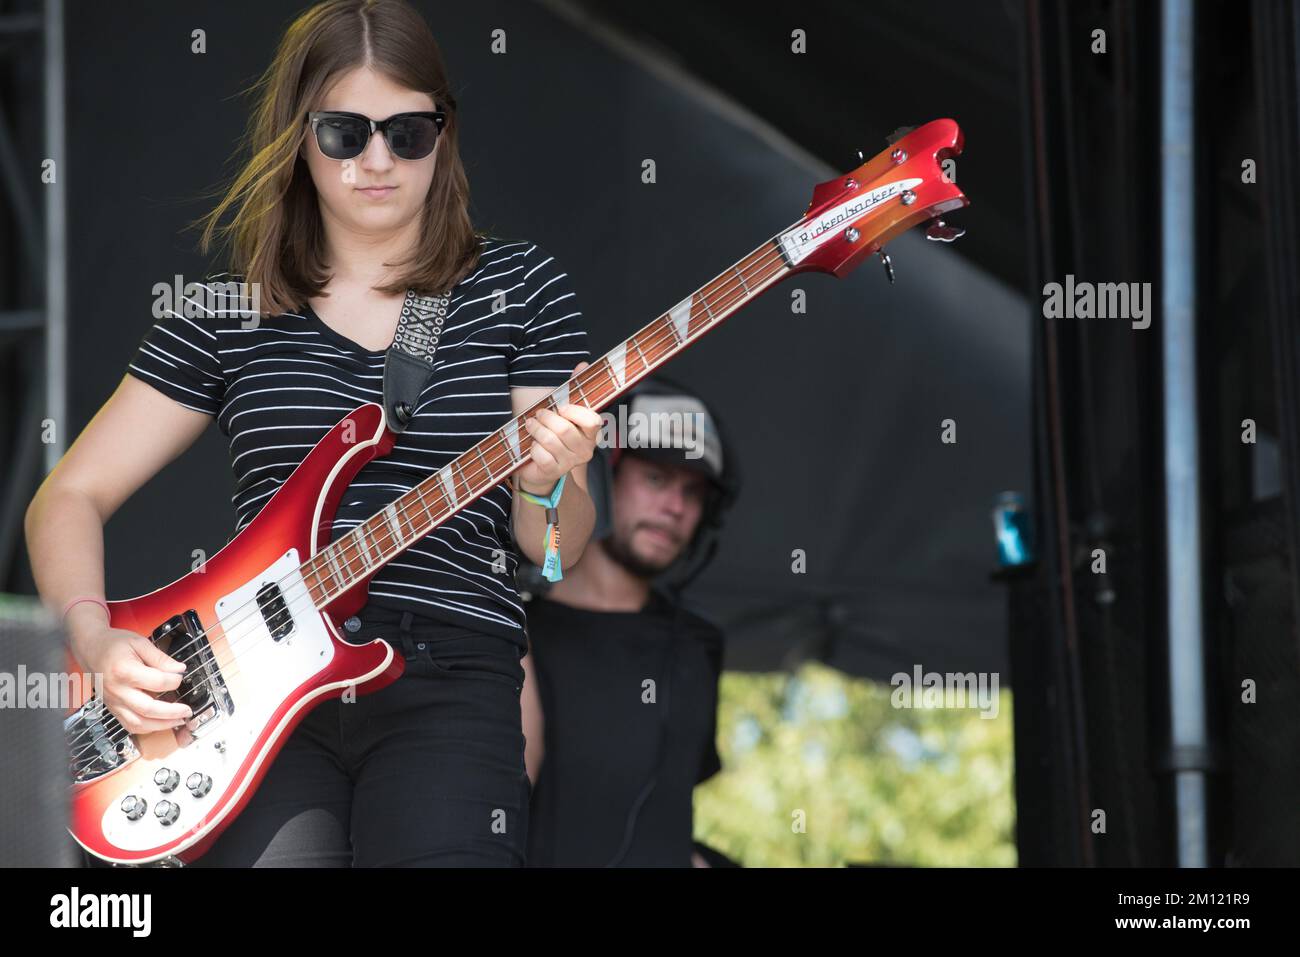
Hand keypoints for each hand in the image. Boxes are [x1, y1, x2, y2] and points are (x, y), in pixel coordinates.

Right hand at [67, 606, 191, 734]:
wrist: (90, 649)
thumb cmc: (113, 645)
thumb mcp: (139, 642)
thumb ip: (160, 657)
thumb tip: (179, 669)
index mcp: (124, 670)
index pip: (156, 682)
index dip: (174, 680)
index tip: (181, 675)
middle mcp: (117, 690)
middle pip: (147, 708)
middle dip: (171, 712)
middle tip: (187, 710)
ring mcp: (113, 702)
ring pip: (137, 723)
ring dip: (161, 725)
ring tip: (178, 720)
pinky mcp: (112, 708)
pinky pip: (129, 725)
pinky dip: (146, 728)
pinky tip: (160, 723)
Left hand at [515, 361, 601, 493]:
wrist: (541, 468)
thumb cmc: (554, 435)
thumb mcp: (564, 412)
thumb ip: (573, 389)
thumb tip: (582, 365)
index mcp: (591, 434)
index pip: (593, 421)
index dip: (575, 412)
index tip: (561, 408)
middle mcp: (585, 450)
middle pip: (564, 429)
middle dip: (546, 417)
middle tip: (538, 414)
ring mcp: (570, 463)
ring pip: (550, 440)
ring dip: (535, 429)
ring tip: (531, 426)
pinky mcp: (553, 472)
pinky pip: (540, 454)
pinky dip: (532, 448)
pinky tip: (532, 447)